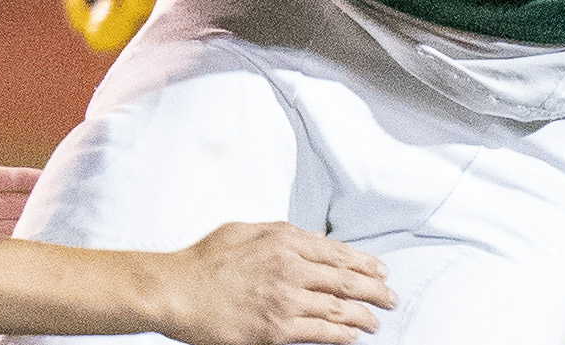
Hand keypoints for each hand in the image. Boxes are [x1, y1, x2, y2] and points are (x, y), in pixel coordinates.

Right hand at [148, 221, 394, 344]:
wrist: (175, 290)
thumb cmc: (205, 261)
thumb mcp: (247, 230)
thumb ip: (282, 233)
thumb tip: (311, 238)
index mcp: (285, 241)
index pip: (338, 253)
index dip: (364, 264)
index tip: (380, 271)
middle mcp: (290, 268)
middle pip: (345, 280)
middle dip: (373, 290)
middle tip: (389, 298)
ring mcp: (284, 300)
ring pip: (336, 308)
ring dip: (362, 316)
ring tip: (375, 321)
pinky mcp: (274, 330)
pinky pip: (317, 333)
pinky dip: (340, 335)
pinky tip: (352, 336)